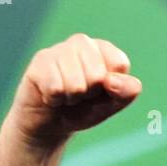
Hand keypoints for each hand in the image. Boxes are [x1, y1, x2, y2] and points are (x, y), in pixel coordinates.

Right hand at [4, 33, 141, 150]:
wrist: (51, 122)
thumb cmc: (84, 108)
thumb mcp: (112, 104)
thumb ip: (126, 92)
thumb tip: (112, 80)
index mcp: (104, 49)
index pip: (119, 63)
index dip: (112, 87)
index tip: (101, 90)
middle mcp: (82, 42)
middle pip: (97, 76)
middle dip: (90, 94)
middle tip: (80, 95)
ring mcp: (59, 49)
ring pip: (76, 84)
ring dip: (71, 98)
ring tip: (65, 94)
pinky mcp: (40, 60)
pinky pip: (55, 88)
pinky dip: (55, 99)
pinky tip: (51, 95)